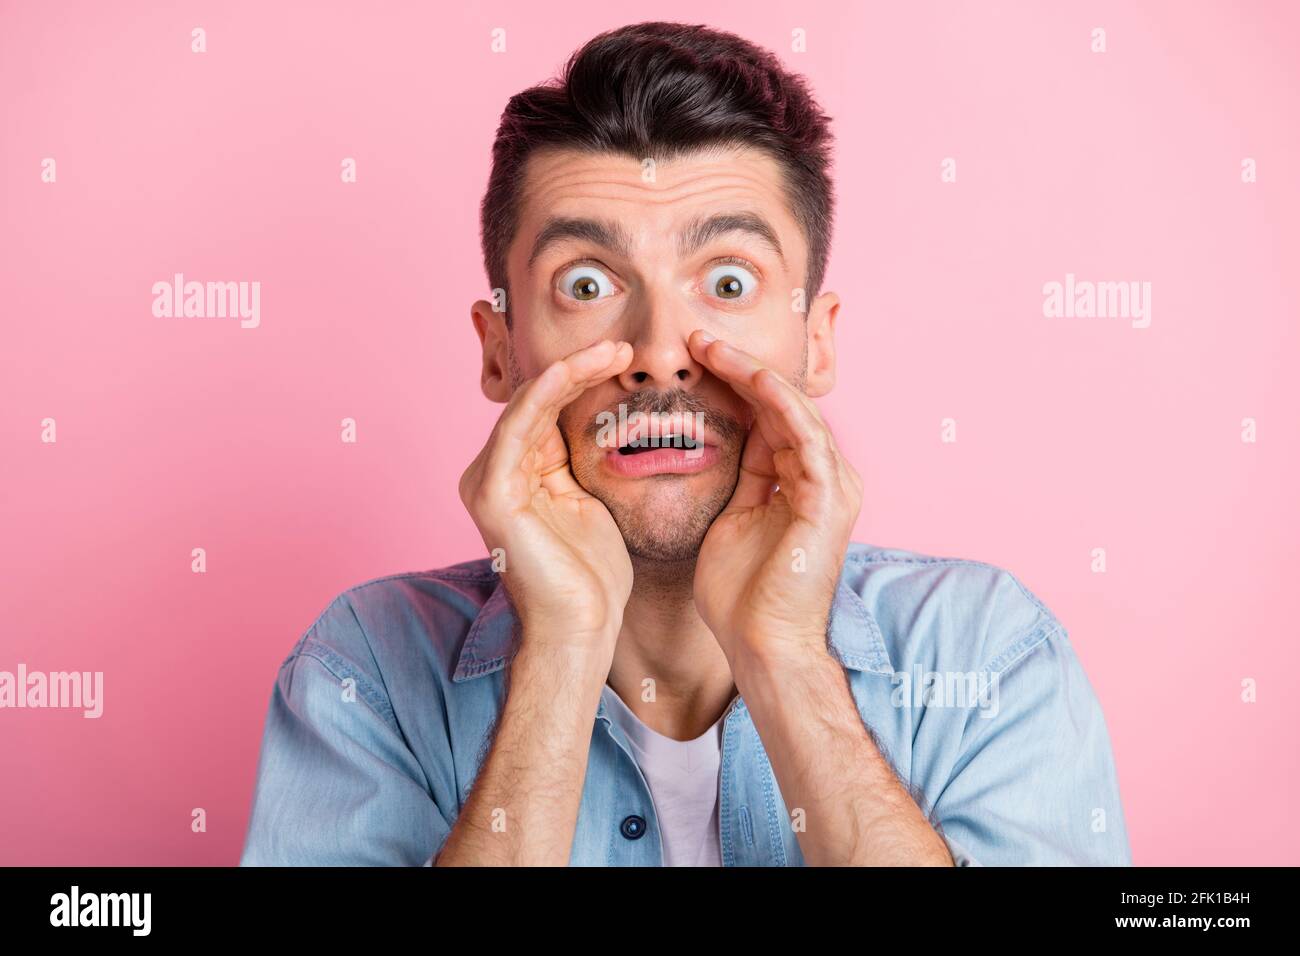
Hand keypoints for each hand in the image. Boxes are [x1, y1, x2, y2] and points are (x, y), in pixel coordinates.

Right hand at [459, 339, 634, 659]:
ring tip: (615, 351)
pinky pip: (519, 426)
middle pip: (536, 400)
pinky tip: (580, 370)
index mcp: (519, 472)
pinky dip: (549, 392)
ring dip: (571, 371)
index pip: (548, 409)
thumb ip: (585, 461)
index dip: (583, 377)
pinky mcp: (490, 493)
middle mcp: (495, 470)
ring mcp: (487, 480)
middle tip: (624, 346)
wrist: (582, 629)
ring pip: (528, 403)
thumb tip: (608, 418)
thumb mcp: (593, 501)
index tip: (626, 357)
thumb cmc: (593, 576)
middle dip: (580, 366)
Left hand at [687, 330, 862, 666]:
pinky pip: (803, 434)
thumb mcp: (736, 517)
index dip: (736, 382)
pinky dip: (775, 400)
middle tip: (698, 337)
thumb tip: (733, 434)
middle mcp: (827, 476)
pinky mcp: (829, 498)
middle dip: (741, 367)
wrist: (762, 646)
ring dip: (752, 372)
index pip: (771, 416)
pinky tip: (744, 374)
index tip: (695, 357)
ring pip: (794, 409)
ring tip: (711, 346)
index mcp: (805, 481)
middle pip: (784, 404)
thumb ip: (746, 476)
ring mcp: (834, 485)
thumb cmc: (743, 595)